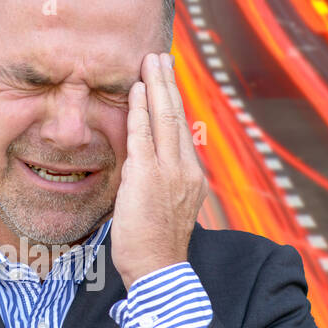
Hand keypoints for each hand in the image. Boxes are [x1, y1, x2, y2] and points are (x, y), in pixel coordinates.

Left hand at [111, 52, 206, 290]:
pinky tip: (135, 90)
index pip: (183, 131)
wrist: (159, 271)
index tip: (168, 82)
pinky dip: (140, 110)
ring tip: (151, 61)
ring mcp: (169, 172)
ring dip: (156, 86)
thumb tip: (142, 167)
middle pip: (179, 116)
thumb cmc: (155, 247)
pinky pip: (143, 135)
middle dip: (169, 83)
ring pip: (165, 118)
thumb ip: (159, 184)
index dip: (174, 103)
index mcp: (192, 177)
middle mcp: (186, 170)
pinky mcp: (148, 177)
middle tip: (162, 56)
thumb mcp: (165, 210)